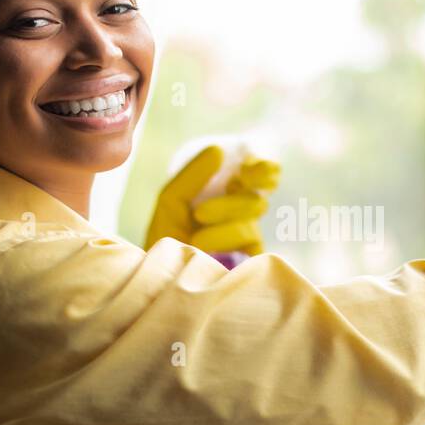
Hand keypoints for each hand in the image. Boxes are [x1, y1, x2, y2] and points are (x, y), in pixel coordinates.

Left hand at [144, 145, 281, 254]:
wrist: (159, 274)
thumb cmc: (168, 233)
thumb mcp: (172, 199)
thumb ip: (192, 175)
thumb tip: (219, 150)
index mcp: (233, 191)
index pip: (265, 174)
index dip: (264, 171)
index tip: (248, 172)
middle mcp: (245, 213)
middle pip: (257, 202)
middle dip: (228, 207)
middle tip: (200, 214)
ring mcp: (248, 239)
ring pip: (249, 227)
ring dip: (219, 233)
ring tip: (193, 240)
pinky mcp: (250, 264)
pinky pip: (251, 253)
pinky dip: (223, 247)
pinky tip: (201, 250)